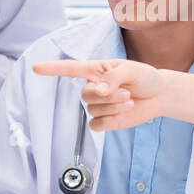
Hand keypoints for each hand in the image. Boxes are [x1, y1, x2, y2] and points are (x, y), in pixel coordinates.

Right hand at [31, 59, 166, 131]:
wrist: (159, 95)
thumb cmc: (145, 77)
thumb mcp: (131, 69)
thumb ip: (112, 77)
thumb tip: (97, 90)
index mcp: (95, 70)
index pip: (69, 69)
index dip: (51, 69)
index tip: (35, 68)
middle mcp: (93, 87)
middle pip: (85, 95)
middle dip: (108, 96)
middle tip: (127, 92)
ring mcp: (98, 105)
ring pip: (92, 109)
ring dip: (113, 106)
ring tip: (129, 100)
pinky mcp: (105, 120)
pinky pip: (96, 125)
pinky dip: (109, 120)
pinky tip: (122, 114)